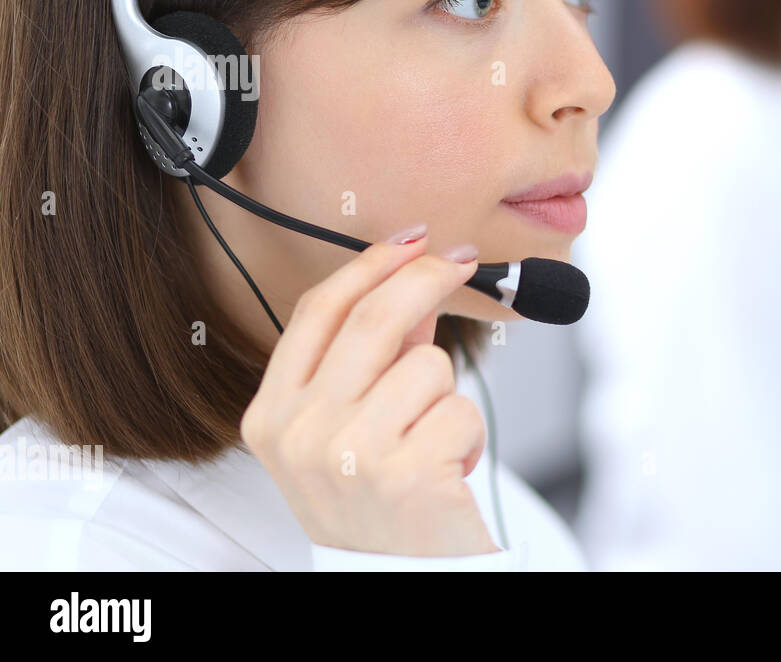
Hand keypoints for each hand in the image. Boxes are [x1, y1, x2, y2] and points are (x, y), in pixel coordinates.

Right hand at [240, 225, 497, 556]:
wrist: (397, 582)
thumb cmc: (376, 505)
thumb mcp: (346, 432)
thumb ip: (372, 360)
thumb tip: (415, 287)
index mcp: (271, 417)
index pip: (318, 312)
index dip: (369, 264)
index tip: (410, 239)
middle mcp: (301, 435)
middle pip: (375, 318)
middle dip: (426, 277)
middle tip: (460, 260)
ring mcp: (352, 456)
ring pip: (428, 366)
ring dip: (446, 395)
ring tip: (431, 444)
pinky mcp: (408, 476)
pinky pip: (460, 411)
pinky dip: (468, 437)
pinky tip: (447, 472)